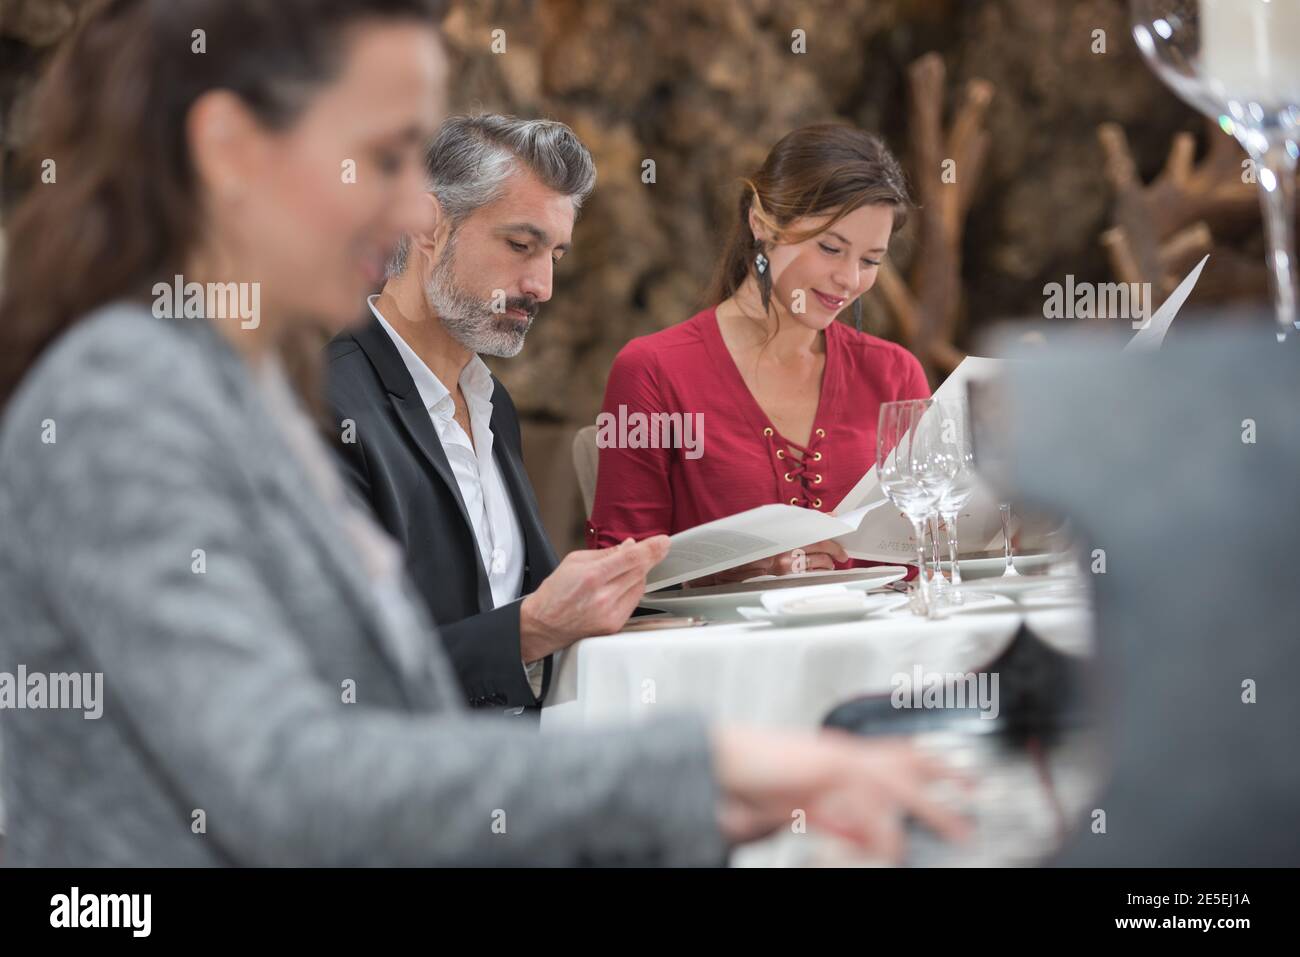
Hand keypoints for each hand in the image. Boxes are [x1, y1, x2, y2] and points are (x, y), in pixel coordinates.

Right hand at [519, 536, 669, 659]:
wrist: (544, 624)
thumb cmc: (555, 592)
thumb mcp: (574, 561)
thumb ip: (606, 552)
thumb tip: (630, 546)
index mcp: (592, 576)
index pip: (631, 558)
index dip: (651, 548)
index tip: (663, 541)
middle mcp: (603, 597)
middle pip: (640, 571)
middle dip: (649, 557)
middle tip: (655, 548)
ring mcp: (610, 613)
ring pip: (640, 585)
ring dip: (639, 573)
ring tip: (622, 571)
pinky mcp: (615, 625)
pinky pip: (635, 600)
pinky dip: (633, 589)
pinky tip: (621, 586)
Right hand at [686, 538, 848, 586]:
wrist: (721, 569)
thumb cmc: (743, 548)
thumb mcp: (767, 528)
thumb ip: (793, 523)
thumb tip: (822, 518)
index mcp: (782, 537)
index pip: (817, 536)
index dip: (832, 536)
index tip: (839, 536)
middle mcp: (784, 555)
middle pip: (822, 552)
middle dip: (834, 553)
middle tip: (840, 554)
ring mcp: (784, 571)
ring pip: (818, 567)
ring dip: (827, 564)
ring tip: (828, 563)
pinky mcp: (782, 582)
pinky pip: (809, 577)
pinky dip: (817, 573)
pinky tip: (817, 571)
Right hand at [711, 726, 970, 861]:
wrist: (723, 757)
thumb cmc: (752, 776)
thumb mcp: (804, 803)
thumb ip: (837, 817)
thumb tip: (868, 836)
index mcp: (840, 753)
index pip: (895, 753)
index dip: (928, 763)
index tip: (955, 775)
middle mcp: (844, 750)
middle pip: (909, 758)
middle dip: (946, 773)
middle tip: (975, 789)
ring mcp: (838, 756)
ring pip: (900, 780)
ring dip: (931, 806)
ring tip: (957, 829)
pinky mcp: (828, 767)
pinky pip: (869, 800)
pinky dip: (884, 826)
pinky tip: (894, 846)